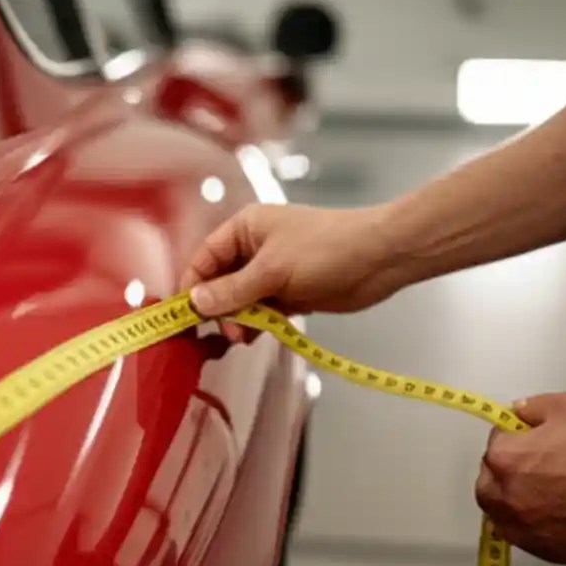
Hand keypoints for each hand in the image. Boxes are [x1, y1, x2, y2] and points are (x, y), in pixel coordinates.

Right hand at [179, 203, 408, 340]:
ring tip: (246, 336)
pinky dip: (259, 325)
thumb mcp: (272, 270)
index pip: (205, 258)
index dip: (192, 285)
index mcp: (245, 229)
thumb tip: (194, 302)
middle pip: (220, 283)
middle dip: (219, 308)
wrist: (381, 258)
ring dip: (239, 320)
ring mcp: (272, 273)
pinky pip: (263, 312)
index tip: (185, 316)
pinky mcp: (290, 294)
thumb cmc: (325, 250)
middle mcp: (254, 249)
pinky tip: (261, 335)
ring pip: (240, 302)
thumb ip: (231, 290)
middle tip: (230, 331)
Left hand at [476, 388, 565, 564]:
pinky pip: (534, 541)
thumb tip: (519, 413)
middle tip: (534, 465)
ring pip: (507, 519)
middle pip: (490, 486)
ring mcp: (533, 532)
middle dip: (504, 474)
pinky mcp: (558, 555)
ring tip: (544, 493)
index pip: (496, 445)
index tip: (532, 438)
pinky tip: (560, 517)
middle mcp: (510, 500)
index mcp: (508, 459)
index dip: (516, 438)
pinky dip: (539, 528)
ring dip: (516, 505)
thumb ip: (536, 408)